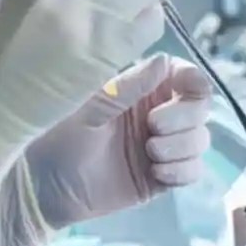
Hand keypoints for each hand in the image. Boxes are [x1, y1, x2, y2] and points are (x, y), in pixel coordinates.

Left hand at [0, 54, 212, 245]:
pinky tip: (156, 173)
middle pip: (200, 110)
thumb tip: (164, 61)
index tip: (188, 91)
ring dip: (182, 147)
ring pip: (200, 141)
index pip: (187, 78)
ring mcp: (160, 147)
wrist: (44, 184)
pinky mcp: (159, 178)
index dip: (195, 83)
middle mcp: (156, 115)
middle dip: (185, 119)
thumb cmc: (59, 133)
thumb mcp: (92, 106)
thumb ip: (130, 86)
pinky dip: (182, 171)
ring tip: (150, 154)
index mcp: (141, 90)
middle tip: (153, 128)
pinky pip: (192, 172)